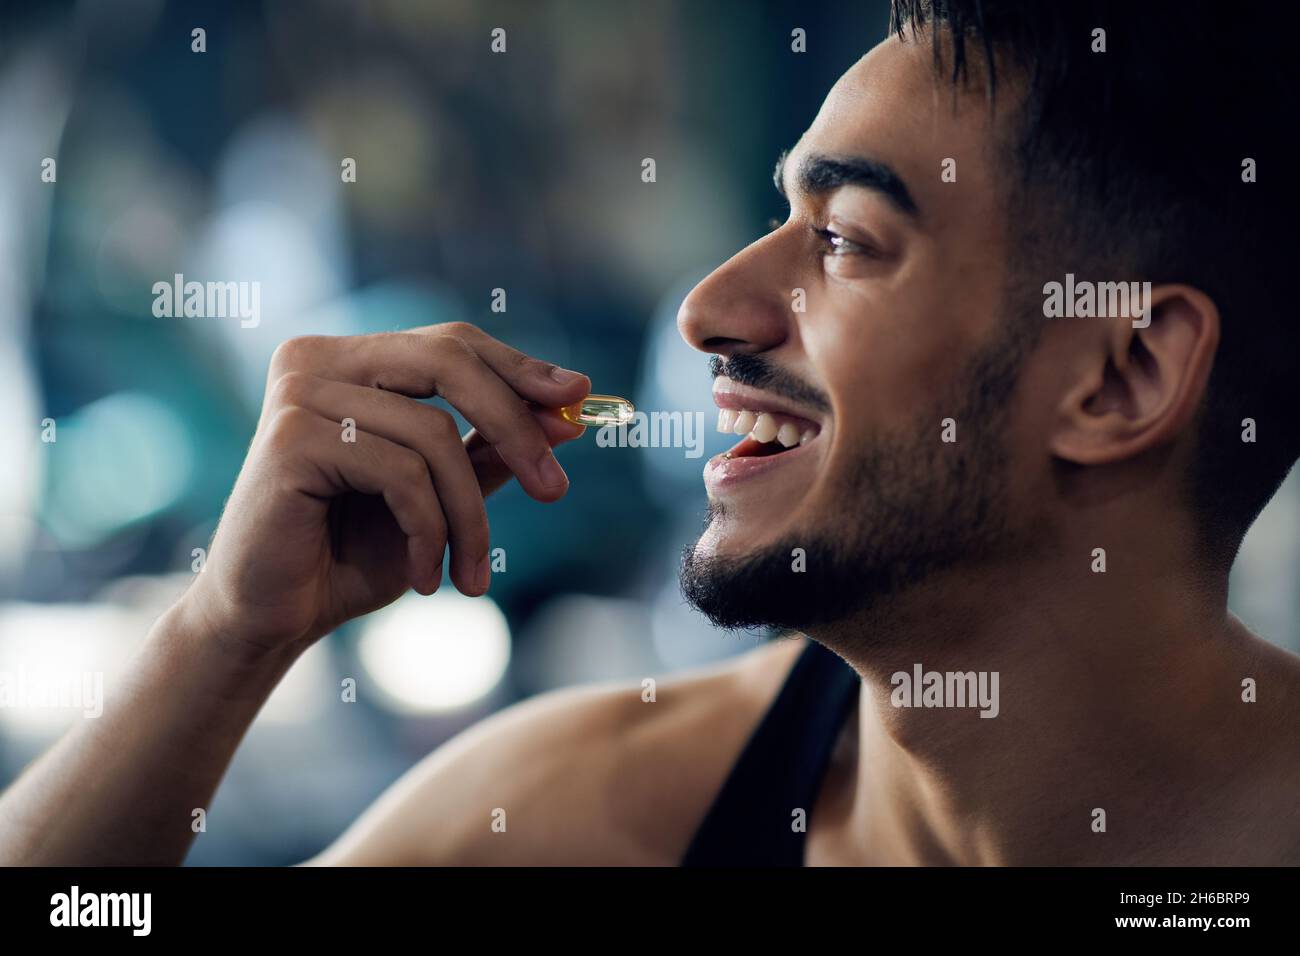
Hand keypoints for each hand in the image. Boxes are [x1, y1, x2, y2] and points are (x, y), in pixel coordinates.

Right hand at [180, 323, 589, 653]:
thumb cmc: (352, 553)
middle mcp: (318, 359)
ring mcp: (299, 392)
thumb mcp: (441, 497)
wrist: (273, 617)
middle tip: (556, 490)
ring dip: (469, 517)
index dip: (520, 368)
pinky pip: (401, 474)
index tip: (579, 397)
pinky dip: (428, 531)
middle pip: (449, 362)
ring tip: (471, 576)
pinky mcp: (289, 437)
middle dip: (515, 426)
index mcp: (352, 359)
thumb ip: (490, 451)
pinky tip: (425, 576)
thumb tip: (570, 412)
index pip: (452, 344)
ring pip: (433, 436)